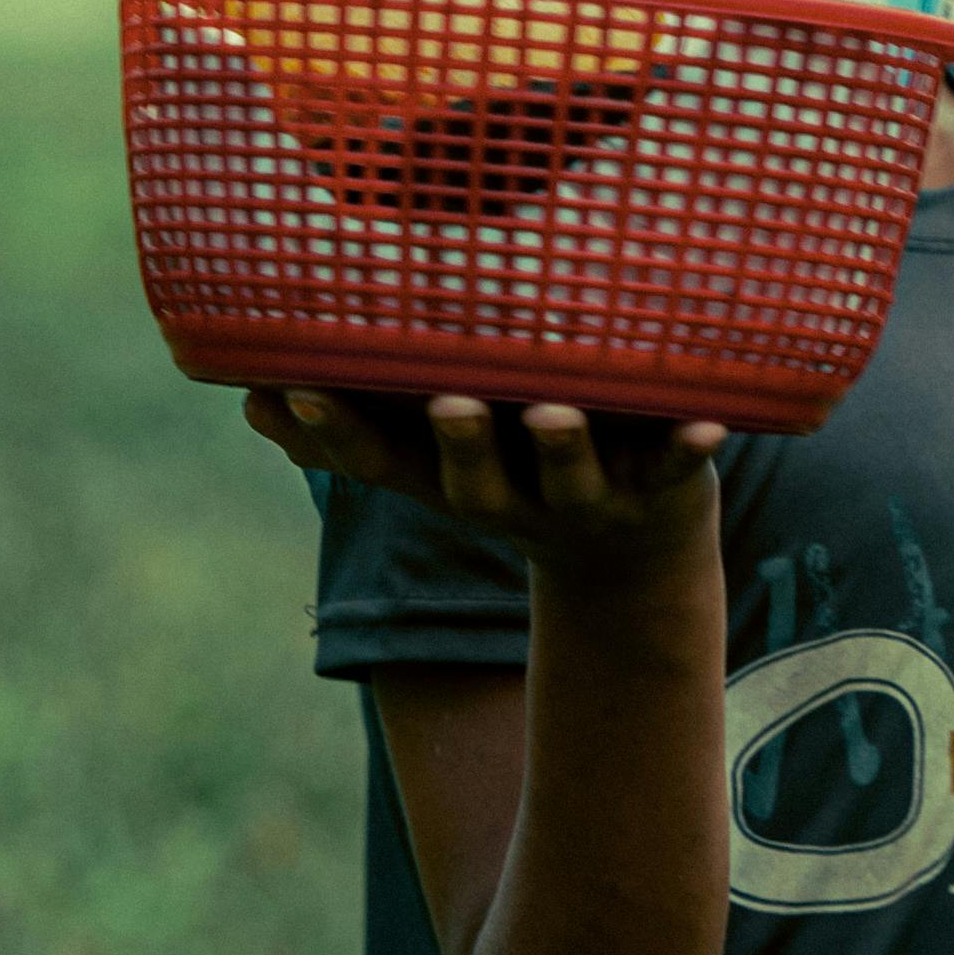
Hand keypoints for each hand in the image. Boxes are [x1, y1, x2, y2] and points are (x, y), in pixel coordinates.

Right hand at [243, 386, 722, 573]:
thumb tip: (244, 392)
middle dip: (458, 446)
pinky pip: (676, 470)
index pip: (381, 461)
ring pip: (569, 477)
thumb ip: (354, 426)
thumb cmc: (512, 476)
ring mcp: (586, 499)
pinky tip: (709, 426)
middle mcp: (511, 498)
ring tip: (549, 413)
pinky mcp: (659, 492)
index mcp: (448, 481)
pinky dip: (687, 450)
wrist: (633, 564)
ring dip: (559, 448)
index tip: (296, 390)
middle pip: (474, 482)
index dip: (338, 433)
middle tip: (445, 405)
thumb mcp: (429, 463)